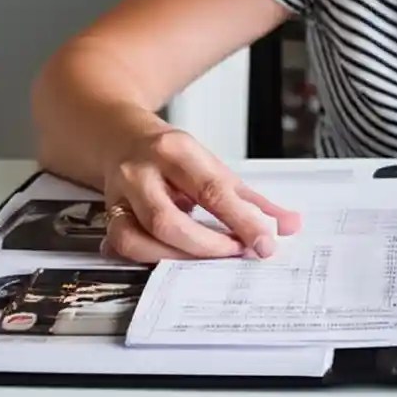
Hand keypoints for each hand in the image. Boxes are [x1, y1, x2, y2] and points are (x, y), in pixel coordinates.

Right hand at [100, 129, 301, 261]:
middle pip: (168, 221)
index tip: (265, 243)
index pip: (211, 190)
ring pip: (138, 240)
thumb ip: (253, 200)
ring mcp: (119, 196)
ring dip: (178, 258)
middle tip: (237, 252)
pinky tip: (171, 259)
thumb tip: (289, 225)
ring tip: (209, 258)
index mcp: (175, 150)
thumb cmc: (171, 155)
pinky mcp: (107, 217)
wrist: (121, 138)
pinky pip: (121, 247)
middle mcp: (141, 172)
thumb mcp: (214, 167)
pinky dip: (148, 258)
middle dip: (207, 246)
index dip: (241, 221)